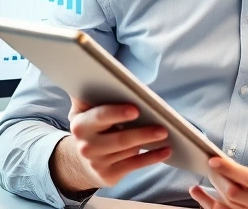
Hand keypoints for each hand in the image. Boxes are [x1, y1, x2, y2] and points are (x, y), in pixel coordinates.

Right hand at [50, 97, 170, 195]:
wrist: (80, 159)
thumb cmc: (92, 125)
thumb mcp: (85, 109)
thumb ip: (90, 92)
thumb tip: (98, 72)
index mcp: (81, 124)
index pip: (101, 116)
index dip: (118, 113)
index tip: (136, 109)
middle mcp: (86, 146)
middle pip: (119, 139)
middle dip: (142, 133)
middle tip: (163, 127)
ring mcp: (97, 162)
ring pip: (129, 151)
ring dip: (149, 143)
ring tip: (166, 134)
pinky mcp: (109, 175)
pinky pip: (135, 165)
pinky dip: (152, 158)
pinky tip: (166, 150)